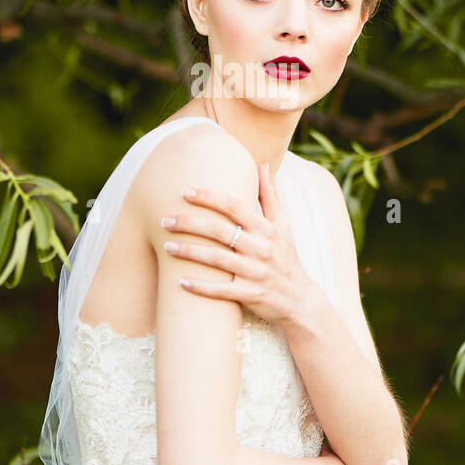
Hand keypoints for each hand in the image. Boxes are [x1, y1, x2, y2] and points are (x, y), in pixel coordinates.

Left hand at [162, 162, 315, 326]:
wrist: (300, 299)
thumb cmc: (287, 257)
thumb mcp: (283, 225)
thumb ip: (270, 196)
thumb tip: (261, 165)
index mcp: (266, 229)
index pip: (234, 206)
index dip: (209, 197)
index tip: (185, 192)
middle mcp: (261, 248)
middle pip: (220, 231)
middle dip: (190, 224)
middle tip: (165, 221)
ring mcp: (256, 272)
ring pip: (217, 259)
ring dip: (189, 252)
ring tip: (166, 246)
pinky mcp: (251, 294)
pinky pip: (222, 290)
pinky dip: (201, 287)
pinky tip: (181, 281)